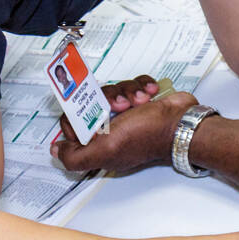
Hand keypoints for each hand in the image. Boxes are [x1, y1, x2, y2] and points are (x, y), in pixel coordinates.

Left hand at [53, 85, 198, 172]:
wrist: (183, 122)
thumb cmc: (148, 136)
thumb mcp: (106, 150)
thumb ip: (76, 156)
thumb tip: (55, 152)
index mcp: (99, 144)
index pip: (74, 124)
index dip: (79, 115)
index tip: (92, 113)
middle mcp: (112, 129)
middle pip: (93, 102)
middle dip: (108, 99)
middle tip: (120, 106)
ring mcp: (128, 114)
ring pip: (114, 90)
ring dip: (128, 92)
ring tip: (140, 100)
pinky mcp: (142, 100)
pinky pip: (133, 84)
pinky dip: (142, 85)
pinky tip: (150, 93)